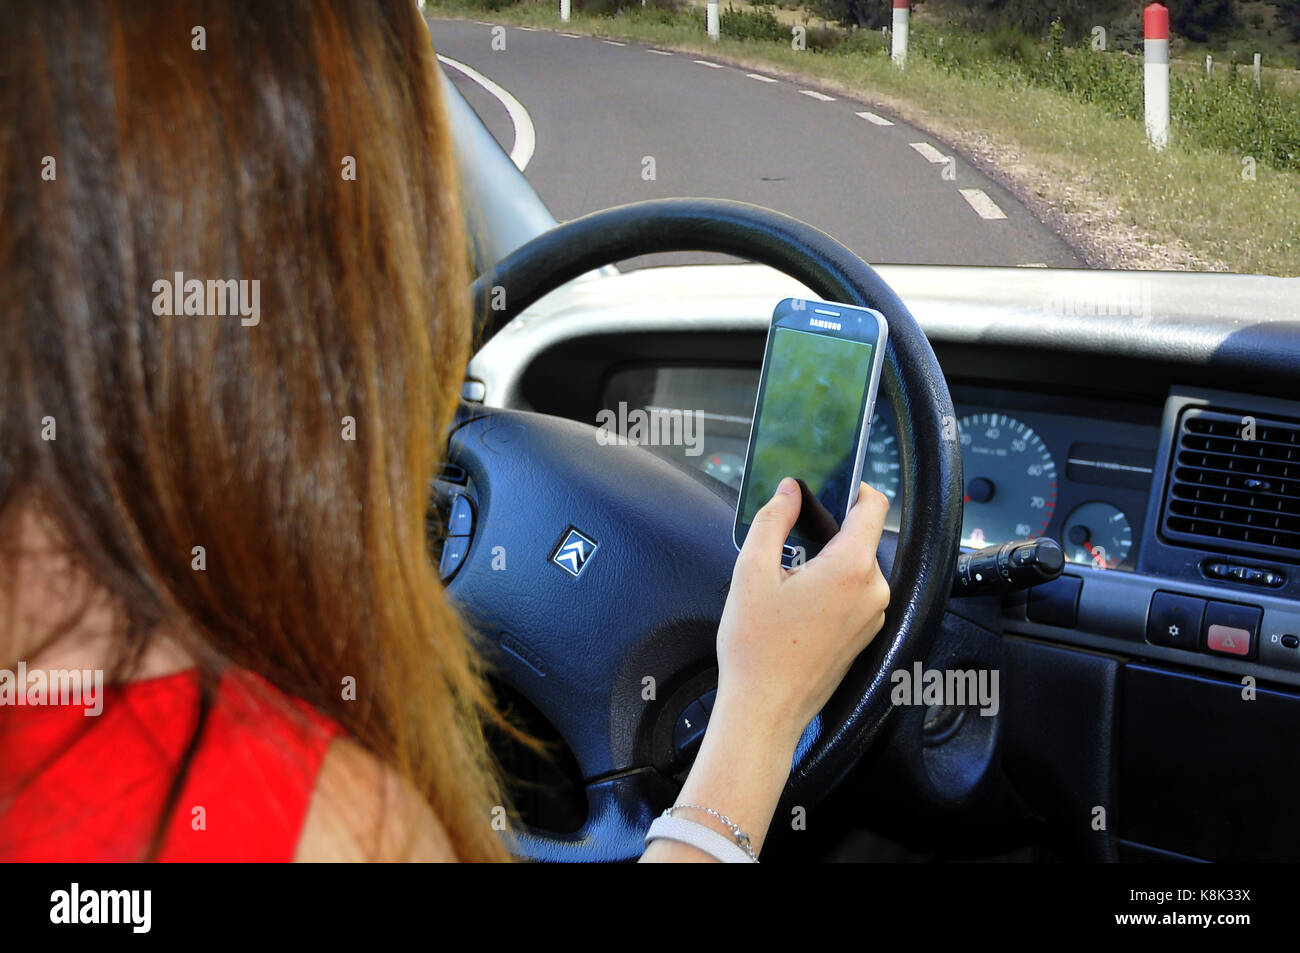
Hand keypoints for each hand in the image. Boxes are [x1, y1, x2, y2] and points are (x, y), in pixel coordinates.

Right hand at [715, 478, 890, 745]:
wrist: (765, 710)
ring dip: (826, 566)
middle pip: (859, 539)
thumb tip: (789, 490)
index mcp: (851, 568)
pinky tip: (797, 609)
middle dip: (826, 536)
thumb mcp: (751, 571)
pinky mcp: (866, 635)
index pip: (874, 505)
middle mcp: (873, 590)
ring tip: (787, 588)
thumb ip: (772, 520)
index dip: (856, 487)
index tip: (833, 485)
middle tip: (788, 551)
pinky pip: (854, 596)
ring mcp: (874, 616)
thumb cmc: (757, 647)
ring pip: (855, 569)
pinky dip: (831, 591)